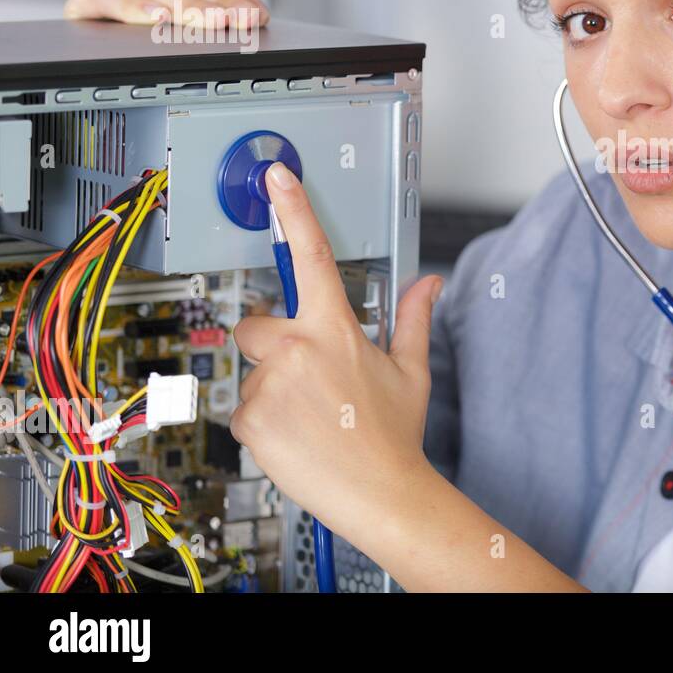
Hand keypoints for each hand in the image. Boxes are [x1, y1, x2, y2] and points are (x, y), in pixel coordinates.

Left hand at [229, 161, 442, 541]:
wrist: (382, 493)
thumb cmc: (396, 435)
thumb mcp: (411, 371)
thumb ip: (413, 318)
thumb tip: (428, 284)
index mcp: (336, 330)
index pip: (315, 255)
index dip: (295, 210)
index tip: (278, 179)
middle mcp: (297, 349)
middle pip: (257, 324)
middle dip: (273, 343)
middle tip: (305, 375)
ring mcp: (269, 385)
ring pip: (253, 373)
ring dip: (273, 390)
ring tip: (311, 418)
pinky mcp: (249, 420)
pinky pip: (245, 409)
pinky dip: (264, 422)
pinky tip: (297, 436)